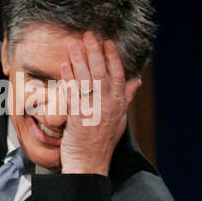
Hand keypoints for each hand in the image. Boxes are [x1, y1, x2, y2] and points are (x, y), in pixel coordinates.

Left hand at [57, 32, 141, 174]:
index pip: (118, 75)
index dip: (113, 57)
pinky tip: (64, 67)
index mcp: (119, 104)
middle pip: (102, 73)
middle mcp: (109, 105)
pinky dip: (69, 80)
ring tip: (73, 45)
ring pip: (88, 81)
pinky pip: (74, 95)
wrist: (89, 165)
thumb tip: (136, 81)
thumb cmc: (101, 143)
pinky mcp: (79, 118)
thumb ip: (126, 98)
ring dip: (80, 61)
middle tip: (88, 35)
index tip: (107, 42)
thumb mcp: (119, 119)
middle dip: (95, 52)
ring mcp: (95, 111)